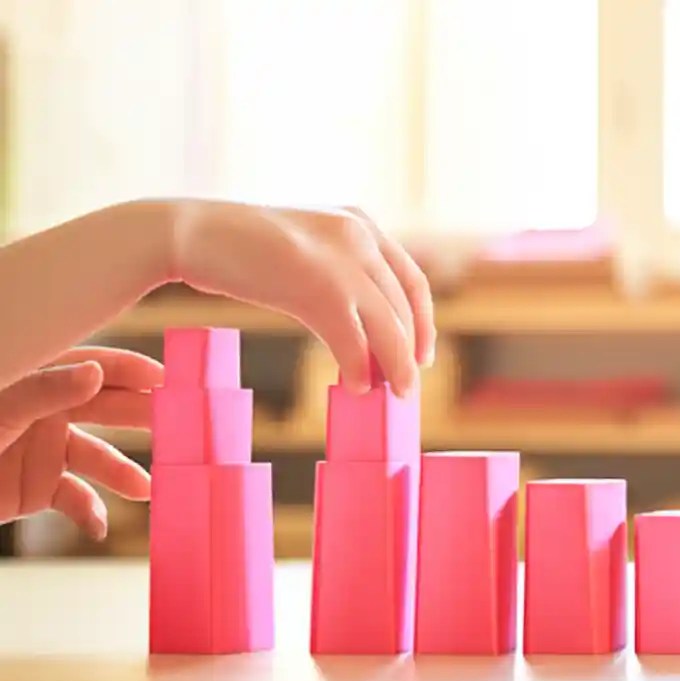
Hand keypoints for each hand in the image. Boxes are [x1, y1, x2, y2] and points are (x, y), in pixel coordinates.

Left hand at [0, 348, 160, 539]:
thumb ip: (45, 390)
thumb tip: (95, 372)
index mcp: (38, 382)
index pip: (94, 366)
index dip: (131, 370)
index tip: (166, 379)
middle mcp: (47, 413)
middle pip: (107, 410)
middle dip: (143, 419)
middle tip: (179, 427)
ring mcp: (44, 451)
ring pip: (98, 458)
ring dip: (124, 474)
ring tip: (147, 489)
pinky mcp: (38, 489)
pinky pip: (75, 498)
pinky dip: (90, 513)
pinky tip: (99, 526)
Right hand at [169, 201, 433, 396]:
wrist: (191, 232)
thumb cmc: (240, 246)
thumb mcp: (304, 247)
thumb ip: (337, 271)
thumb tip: (361, 326)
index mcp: (360, 223)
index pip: (411, 279)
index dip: (424, 322)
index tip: (422, 355)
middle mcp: (359, 236)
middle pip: (403, 307)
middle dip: (408, 352)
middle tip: (404, 387)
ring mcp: (342, 261)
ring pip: (389, 327)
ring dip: (395, 367)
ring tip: (393, 395)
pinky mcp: (319, 288)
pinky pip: (354, 340)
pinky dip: (359, 369)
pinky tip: (356, 387)